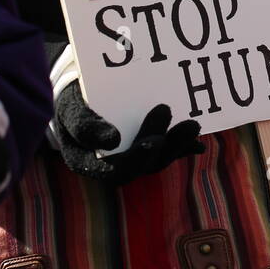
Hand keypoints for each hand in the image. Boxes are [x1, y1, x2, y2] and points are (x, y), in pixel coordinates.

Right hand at [52, 85, 203, 182]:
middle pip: (142, 166)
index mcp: (87, 163)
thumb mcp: (71, 110)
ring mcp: (131, 158)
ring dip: (177, 145)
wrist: (77, 97)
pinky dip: (183, 148)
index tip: (154, 141)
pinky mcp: (147, 148)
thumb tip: (112, 140)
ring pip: (157, 160)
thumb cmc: (73, 102)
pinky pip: (166, 152)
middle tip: (178, 121)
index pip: (116, 171)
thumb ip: (86, 126)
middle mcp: (111, 167)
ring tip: (193, 125)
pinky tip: (198, 144)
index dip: (137, 159)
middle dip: (164, 147)